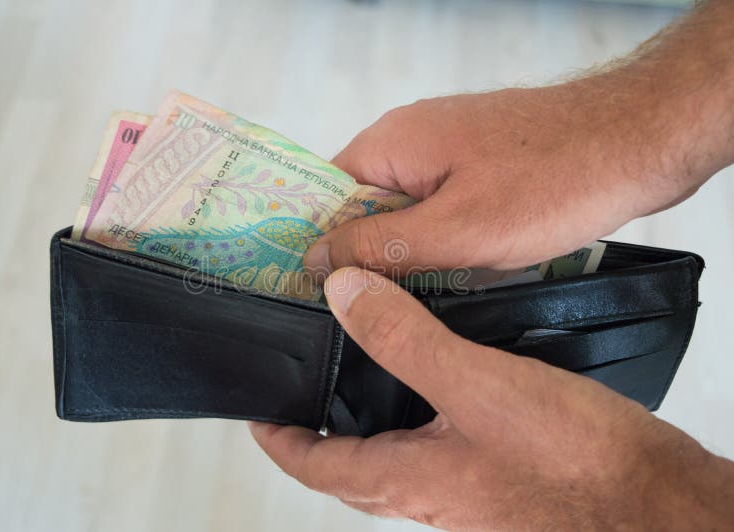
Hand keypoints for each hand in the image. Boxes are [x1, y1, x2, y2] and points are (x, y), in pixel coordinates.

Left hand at [250, 268, 733, 529]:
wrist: (655, 505)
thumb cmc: (572, 462)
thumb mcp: (475, 385)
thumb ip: (405, 339)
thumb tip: (342, 292)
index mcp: (405, 480)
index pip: (313, 464)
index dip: (277, 436)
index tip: (257, 409)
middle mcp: (428, 491)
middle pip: (350, 463)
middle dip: (321, 427)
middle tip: (308, 380)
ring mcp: (465, 486)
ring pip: (397, 450)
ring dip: (372, 414)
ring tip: (365, 360)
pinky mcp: (501, 473)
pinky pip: (441, 439)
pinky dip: (423, 405)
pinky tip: (444, 368)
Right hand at [304, 64, 730, 275]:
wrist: (639, 141)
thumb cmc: (553, 182)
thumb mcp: (456, 231)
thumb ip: (380, 247)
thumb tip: (317, 261)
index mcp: (390, 144)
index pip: (324, 198)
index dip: (316, 247)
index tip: (312, 297)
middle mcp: (410, 140)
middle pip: (362, 207)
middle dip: (366, 256)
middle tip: (370, 311)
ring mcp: (448, 150)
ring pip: (404, 213)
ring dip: (409, 252)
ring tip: (417, 296)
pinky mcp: (479, 165)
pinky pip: (439, 208)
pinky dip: (441, 242)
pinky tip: (456, 274)